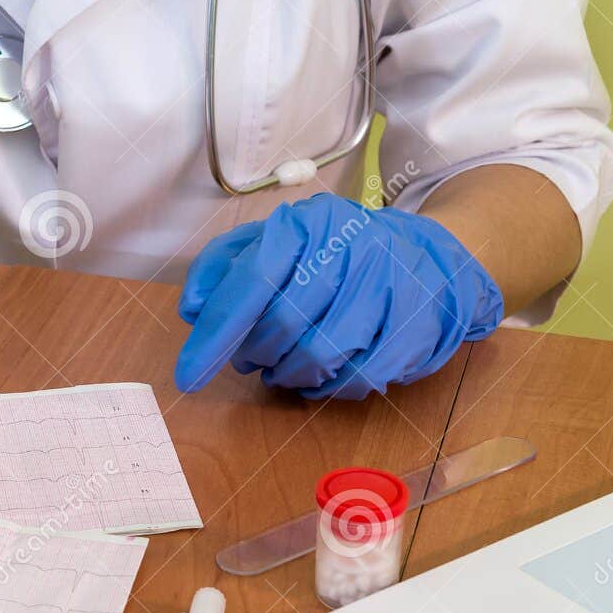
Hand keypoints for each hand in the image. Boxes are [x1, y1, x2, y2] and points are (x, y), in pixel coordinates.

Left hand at [174, 194, 503, 399]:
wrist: (424, 261)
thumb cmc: (333, 256)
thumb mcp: (275, 244)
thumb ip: (225, 266)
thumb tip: (193, 308)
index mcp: (308, 223)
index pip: (252, 279)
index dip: (216, 333)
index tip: (188, 376)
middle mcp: (353, 246)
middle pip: (284, 322)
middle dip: (255, 353)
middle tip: (250, 358)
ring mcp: (390, 284)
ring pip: (320, 354)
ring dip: (288, 375)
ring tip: (281, 368)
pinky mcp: (416, 325)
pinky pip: (359, 377)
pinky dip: (329, 389)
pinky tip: (319, 379)